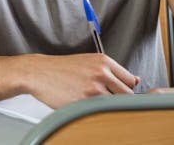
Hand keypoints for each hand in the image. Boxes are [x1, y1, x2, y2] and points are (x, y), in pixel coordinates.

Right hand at [24, 53, 139, 108]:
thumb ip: (111, 71)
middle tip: (103, 99)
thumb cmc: (62, 69)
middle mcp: (101, 72)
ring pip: (114, 104)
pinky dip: (95, 111)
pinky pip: (100, 111)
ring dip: (106, 106)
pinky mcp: (84, 101)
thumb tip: (135, 80)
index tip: (117, 92)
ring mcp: (93, 88)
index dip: (124, 89)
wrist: (38, 72)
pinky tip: (83, 104)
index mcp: (103, 61)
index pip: (130, 80)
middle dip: (118, 99)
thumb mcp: (88, 62)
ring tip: (91, 101)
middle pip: (127, 94)